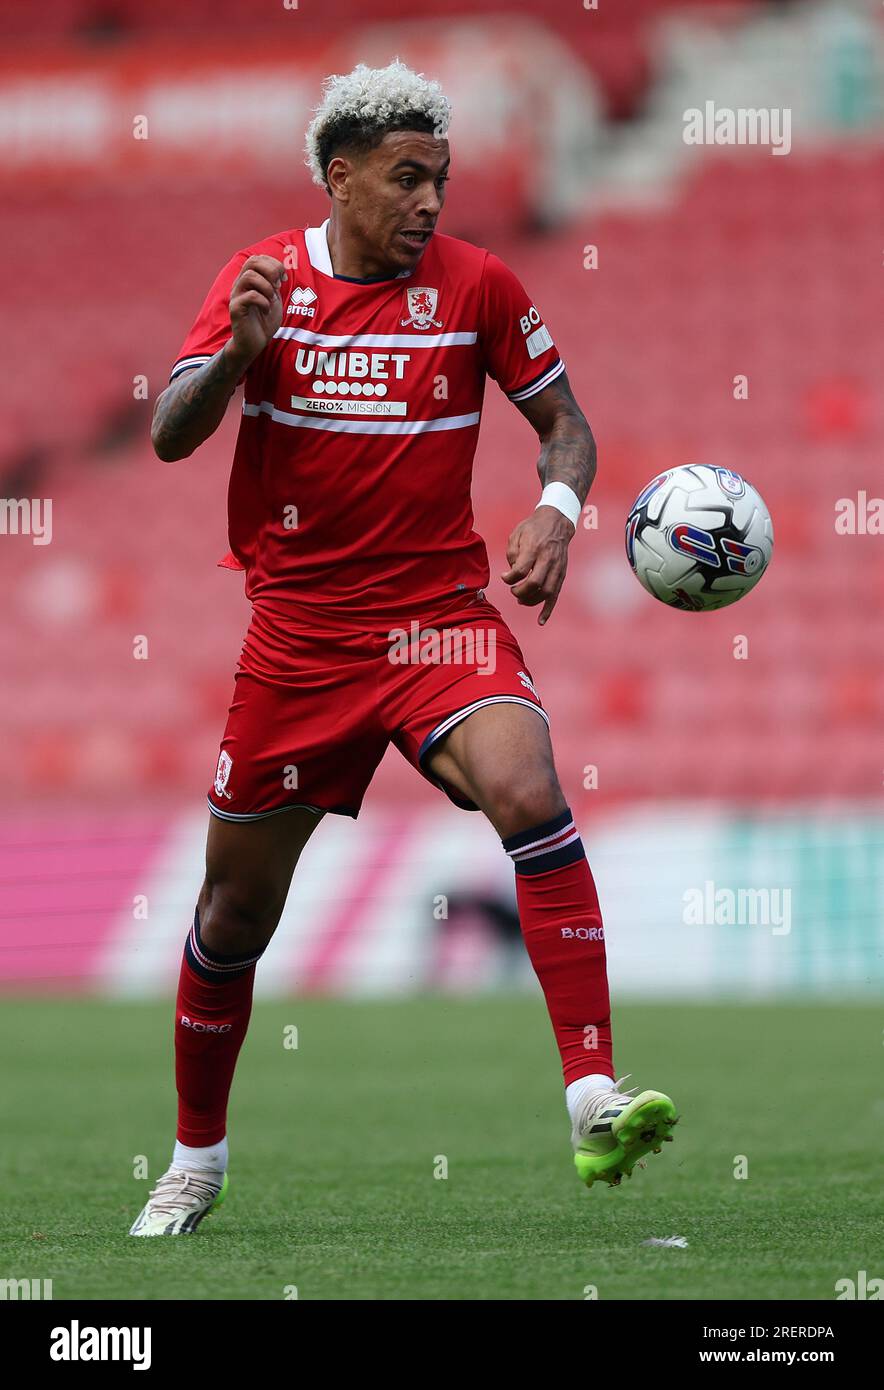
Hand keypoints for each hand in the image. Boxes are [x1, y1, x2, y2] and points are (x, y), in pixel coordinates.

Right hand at [229, 255, 286, 367]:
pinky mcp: (236, 309)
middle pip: (251, 261)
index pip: (257, 258)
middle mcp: (240, 285)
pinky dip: (263, 301)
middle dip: (270, 270)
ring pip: (249, 276)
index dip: (273, 263)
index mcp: (248, 281)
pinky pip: (250, 296)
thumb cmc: (263, 322)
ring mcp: (236, 296)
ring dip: (266, 286)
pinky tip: (266, 311)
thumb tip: (279, 269)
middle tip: (278, 286)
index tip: (283, 279)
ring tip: (271, 299)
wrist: (254, 344)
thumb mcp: (273, 299)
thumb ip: (274, 283)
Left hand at [501, 506, 573, 624]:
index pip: (521, 570)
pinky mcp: (561, 574)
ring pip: (546, 592)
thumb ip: (512, 553)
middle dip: (520, 592)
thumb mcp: (517, 534)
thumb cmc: (533, 529)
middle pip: (534, 583)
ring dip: (531, 601)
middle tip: (512, 590)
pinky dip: (548, 610)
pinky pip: (555, 595)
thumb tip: (512, 573)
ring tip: (520, 599)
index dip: (509, 578)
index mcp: (534, 548)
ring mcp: (557, 568)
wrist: (557, 522)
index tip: (504, 577)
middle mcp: (548, 559)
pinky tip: (541, 621)